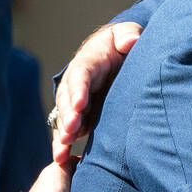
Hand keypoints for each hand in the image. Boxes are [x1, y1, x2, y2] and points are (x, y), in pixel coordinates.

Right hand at [51, 22, 142, 164]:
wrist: (114, 56)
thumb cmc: (121, 44)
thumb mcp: (126, 34)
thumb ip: (127, 35)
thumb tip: (131, 41)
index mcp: (89, 62)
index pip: (81, 74)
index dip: (79, 89)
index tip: (81, 103)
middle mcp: (76, 82)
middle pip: (68, 98)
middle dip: (68, 115)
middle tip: (70, 130)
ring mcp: (75, 100)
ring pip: (64, 116)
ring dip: (63, 132)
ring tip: (63, 148)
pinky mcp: (79, 115)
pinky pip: (68, 129)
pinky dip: (63, 143)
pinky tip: (60, 158)